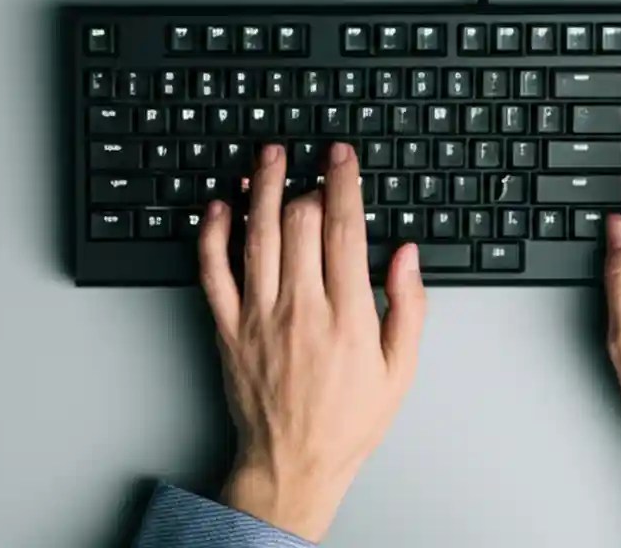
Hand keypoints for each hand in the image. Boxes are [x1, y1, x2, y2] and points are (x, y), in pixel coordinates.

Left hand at [198, 142, 426, 541]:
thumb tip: (405, 255)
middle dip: (307, 181)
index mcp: (347, 317)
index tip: (341, 157)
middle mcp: (301, 310)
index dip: (342, 183)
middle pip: (299, 223)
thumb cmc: (347, 421)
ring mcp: (259, 317)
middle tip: (312, 162)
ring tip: (267, 157)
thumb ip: (408, 306)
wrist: (292, 464)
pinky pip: (213, 271)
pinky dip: (212, 234)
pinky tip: (218, 207)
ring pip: (256, 236)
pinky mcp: (228, 329)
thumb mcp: (399, 370)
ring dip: (261, 188)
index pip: (344, 230)